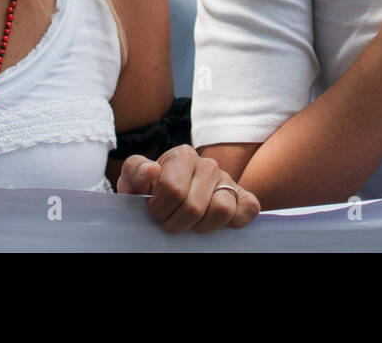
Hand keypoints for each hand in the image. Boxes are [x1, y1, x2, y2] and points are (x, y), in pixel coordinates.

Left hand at [117, 144, 260, 234]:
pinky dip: (235, 222)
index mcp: (182, 155)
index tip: (154, 211)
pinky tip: (214, 224)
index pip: (173, 190)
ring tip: (190, 224)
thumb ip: (135, 171)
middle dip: (176, 223)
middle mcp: (207, 164)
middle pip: (194, 206)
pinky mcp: (243, 196)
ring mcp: (227, 180)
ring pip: (223, 210)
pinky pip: (248, 209)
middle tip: (169, 222)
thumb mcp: (132, 181)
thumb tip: (152, 171)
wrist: (168, 198)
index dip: (160, 210)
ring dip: (202, 227)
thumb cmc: (148, 191)